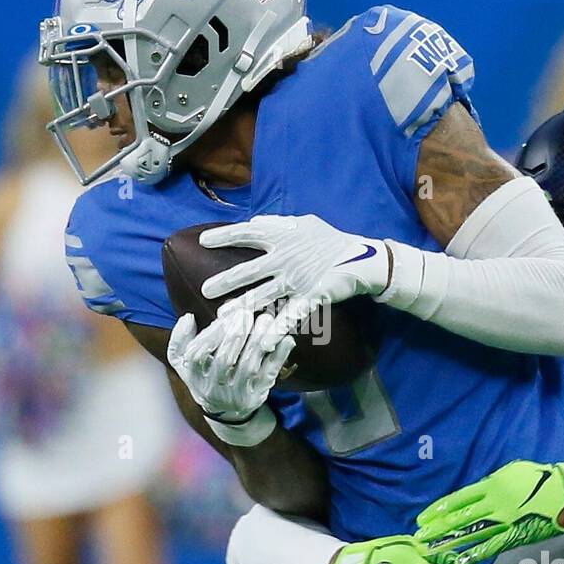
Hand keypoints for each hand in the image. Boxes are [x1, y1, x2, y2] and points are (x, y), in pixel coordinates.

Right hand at [166, 311, 294, 422]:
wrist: (226, 411)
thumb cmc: (205, 376)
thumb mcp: (184, 363)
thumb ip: (180, 339)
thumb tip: (188, 317)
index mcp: (194, 376)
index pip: (198, 354)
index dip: (212, 334)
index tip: (225, 315)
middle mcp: (214, 388)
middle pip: (224, 361)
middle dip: (236, 335)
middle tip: (247, 313)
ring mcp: (237, 394)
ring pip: (248, 367)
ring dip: (258, 341)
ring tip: (265, 319)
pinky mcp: (257, 395)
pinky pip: (269, 375)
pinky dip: (279, 357)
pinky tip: (287, 340)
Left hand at [199, 215, 390, 318]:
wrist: (360, 257)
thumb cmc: (329, 239)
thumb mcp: (303, 223)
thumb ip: (277, 223)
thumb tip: (254, 222)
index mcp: (281, 237)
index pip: (246, 233)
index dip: (224, 236)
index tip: (203, 241)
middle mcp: (284, 258)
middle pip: (247, 270)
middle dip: (224, 281)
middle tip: (204, 290)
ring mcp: (296, 279)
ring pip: (263, 295)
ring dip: (242, 306)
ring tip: (223, 316)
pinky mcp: (310, 296)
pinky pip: (291, 314)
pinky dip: (278, 328)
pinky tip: (264, 341)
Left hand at [415, 460, 563, 563]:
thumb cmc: (543, 479)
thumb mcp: (513, 472)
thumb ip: (494, 483)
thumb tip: (477, 491)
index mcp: (492, 484)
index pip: (459, 499)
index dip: (440, 510)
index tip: (424, 518)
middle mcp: (494, 500)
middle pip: (461, 516)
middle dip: (438, 528)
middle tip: (419, 537)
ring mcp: (505, 519)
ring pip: (472, 531)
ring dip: (451, 541)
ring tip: (433, 550)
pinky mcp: (517, 534)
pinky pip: (493, 545)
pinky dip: (476, 553)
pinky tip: (462, 559)